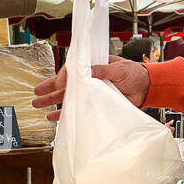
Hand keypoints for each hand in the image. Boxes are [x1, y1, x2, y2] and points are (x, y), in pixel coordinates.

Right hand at [31, 56, 151, 120]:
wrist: (147, 88)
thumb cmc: (135, 74)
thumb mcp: (119, 69)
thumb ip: (102, 70)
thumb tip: (87, 71)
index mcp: (93, 66)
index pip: (73, 70)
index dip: (64, 76)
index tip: (59, 83)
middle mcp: (89, 79)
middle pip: (66, 84)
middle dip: (50, 88)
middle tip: (36, 94)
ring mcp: (91, 93)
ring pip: (68, 97)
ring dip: (53, 101)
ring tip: (38, 105)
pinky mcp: (95, 105)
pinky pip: (78, 110)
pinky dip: (65, 113)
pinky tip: (54, 116)